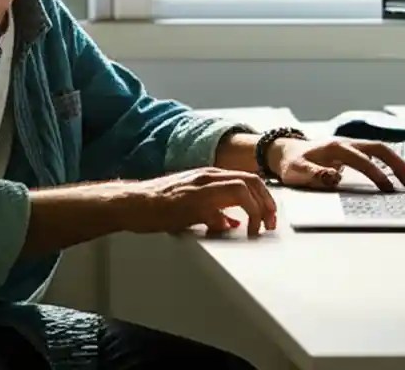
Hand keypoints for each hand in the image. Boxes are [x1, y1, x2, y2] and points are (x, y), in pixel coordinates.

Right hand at [117, 167, 277, 236]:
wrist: (133, 203)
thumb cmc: (158, 206)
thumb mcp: (192, 206)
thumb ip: (214, 212)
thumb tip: (231, 224)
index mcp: (210, 176)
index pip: (248, 179)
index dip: (264, 198)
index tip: (269, 216)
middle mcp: (209, 176)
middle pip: (252, 181)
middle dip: (267, 203)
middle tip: (271, 223)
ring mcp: (201, 185)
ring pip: (243, 186)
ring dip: (257, 208)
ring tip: (259, 228)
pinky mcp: (193, 199)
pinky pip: (225, 201)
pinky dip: (237, 215)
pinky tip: (237, 229)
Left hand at [270, 138, 404, 192]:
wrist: (287, 151)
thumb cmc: (293, 164)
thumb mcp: (297, 172)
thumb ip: (314, 175)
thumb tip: (334, 177)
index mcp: (335, 148)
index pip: (362, 159)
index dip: (376, 173)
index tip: (388, 188)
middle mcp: (348, 143)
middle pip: (380, 149)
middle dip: (399, 165)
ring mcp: (353, 146)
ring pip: (383, 151)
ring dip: (400, 165)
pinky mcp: (356, 152)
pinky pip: (379, 155)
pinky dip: (393, 165)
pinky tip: (403, 177)